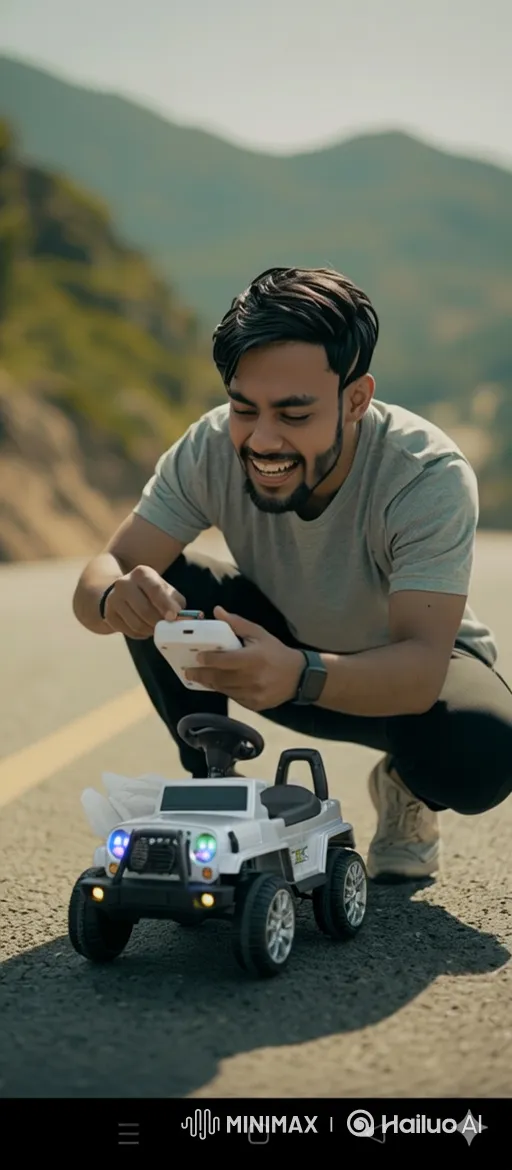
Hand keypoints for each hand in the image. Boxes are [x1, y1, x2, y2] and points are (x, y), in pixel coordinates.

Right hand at [103, 565, 185, 637]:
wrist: (124, 592)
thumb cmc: (151, 592)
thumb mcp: (165, 589)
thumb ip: (175, 601)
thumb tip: (182, 617)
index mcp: (141, 573)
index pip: (155, 590)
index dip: (166, 605)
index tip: (173, 617)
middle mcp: (124, 584)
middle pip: (145, 610)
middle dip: (159, 623)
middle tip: (168, 628)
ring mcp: (113, 600)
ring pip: (137, 624)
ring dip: (151, 630)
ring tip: (158, 628)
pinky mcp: (109, 615)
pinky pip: (129, 632)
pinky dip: (142, 634)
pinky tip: (146, 629)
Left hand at [184, 606, 304, 710]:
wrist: (298, 677)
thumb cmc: (276, 652)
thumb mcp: (259, 634)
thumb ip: (237, 623)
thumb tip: (217, 611)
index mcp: (252, 659)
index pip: (224, 661)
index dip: (209, 659)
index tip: (198, 657)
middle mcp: (252, 678)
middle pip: (220, 678)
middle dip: (201, 675)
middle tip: (188, 671)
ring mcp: (253, 694)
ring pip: (224, 690)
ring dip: (210, 683)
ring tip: (199, 677)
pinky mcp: (254, 705)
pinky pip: (233, 698)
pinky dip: (224, 690)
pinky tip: (217, 684)